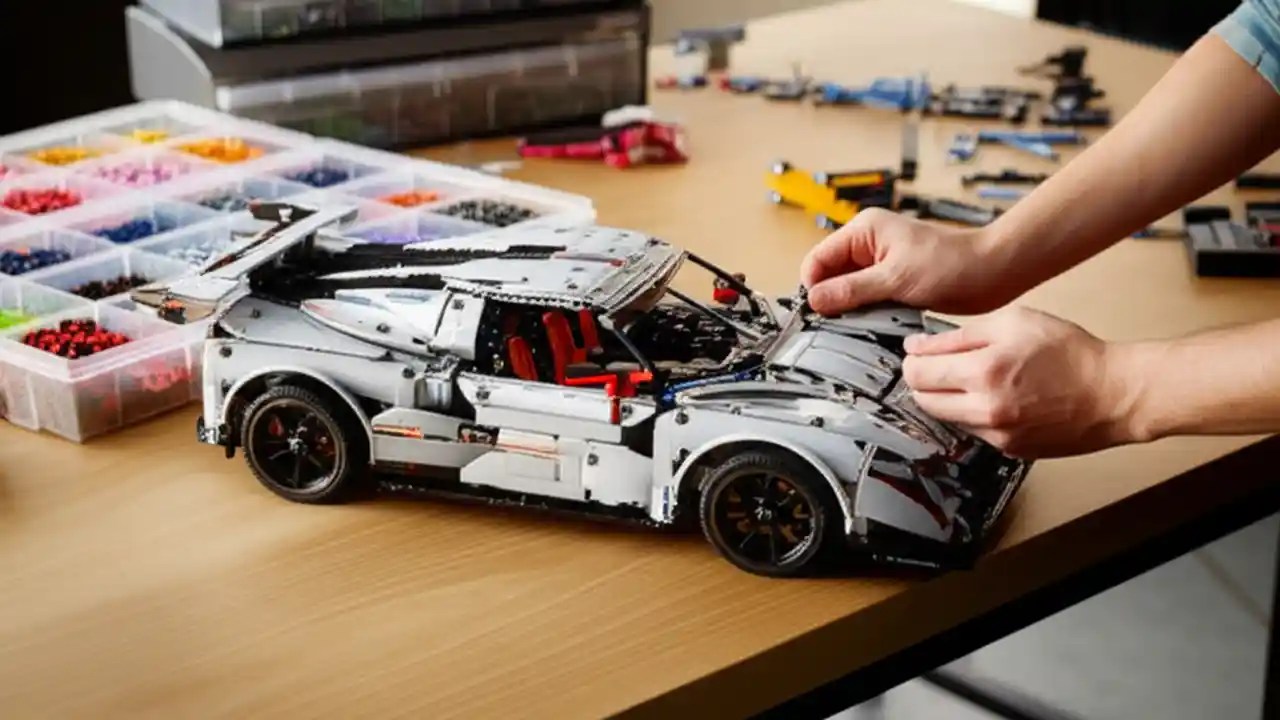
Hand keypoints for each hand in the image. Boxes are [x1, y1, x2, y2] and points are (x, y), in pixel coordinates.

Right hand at [800, 208, 1023, 315]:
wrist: (992, 273)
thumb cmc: (952, 265)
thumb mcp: (895, 279)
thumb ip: (851, 290)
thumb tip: (814, 300)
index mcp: (863, 231)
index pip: (817, 260)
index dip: (815, 287)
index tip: (820, 313)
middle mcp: (867, 243)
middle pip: (829, 275)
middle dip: (833, 299)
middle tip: (843, 321)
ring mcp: (879, 262)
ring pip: (846, 290)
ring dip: (852, 308)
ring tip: (868, 319)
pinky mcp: (892, 280)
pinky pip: (866, 298)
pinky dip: (867, 312)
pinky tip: (879, 320)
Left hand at [901, 306, 1140, 458]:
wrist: (1112, 394)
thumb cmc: (1070, 353)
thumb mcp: (1013, 322)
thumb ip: (958, 335)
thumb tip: (919, 346)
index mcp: (984, 372)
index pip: (916, 374)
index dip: (912, 360)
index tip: (917, 353)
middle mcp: (985, 409)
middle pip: (923, 400)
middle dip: (924, 381)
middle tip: (940, 365)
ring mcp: (997, 434)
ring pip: (946, 418)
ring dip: (947, 398)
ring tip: (974, 378)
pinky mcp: (1008, 448)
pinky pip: (973, 430)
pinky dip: (973, 414)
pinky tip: (996, 397)